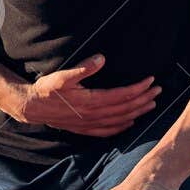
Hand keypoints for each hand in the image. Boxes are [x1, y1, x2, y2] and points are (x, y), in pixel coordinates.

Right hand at [8, 55, 160, 136]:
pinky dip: (122, 127)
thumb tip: (102, 58)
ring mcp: (89, 124)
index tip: (151, 81)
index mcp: (91, 101)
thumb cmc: (46, 90)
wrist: (32, 107)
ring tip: (151, 105)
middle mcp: (93, 115)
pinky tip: (130, 123)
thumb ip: (83, 67)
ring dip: (137, 112)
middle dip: (143, 99)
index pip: (122, 95)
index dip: (138, 88)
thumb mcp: (62, 75)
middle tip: (158, 91)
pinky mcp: (84, 129)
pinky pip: (108, 131)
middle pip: (125, 108)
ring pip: (120, 120)